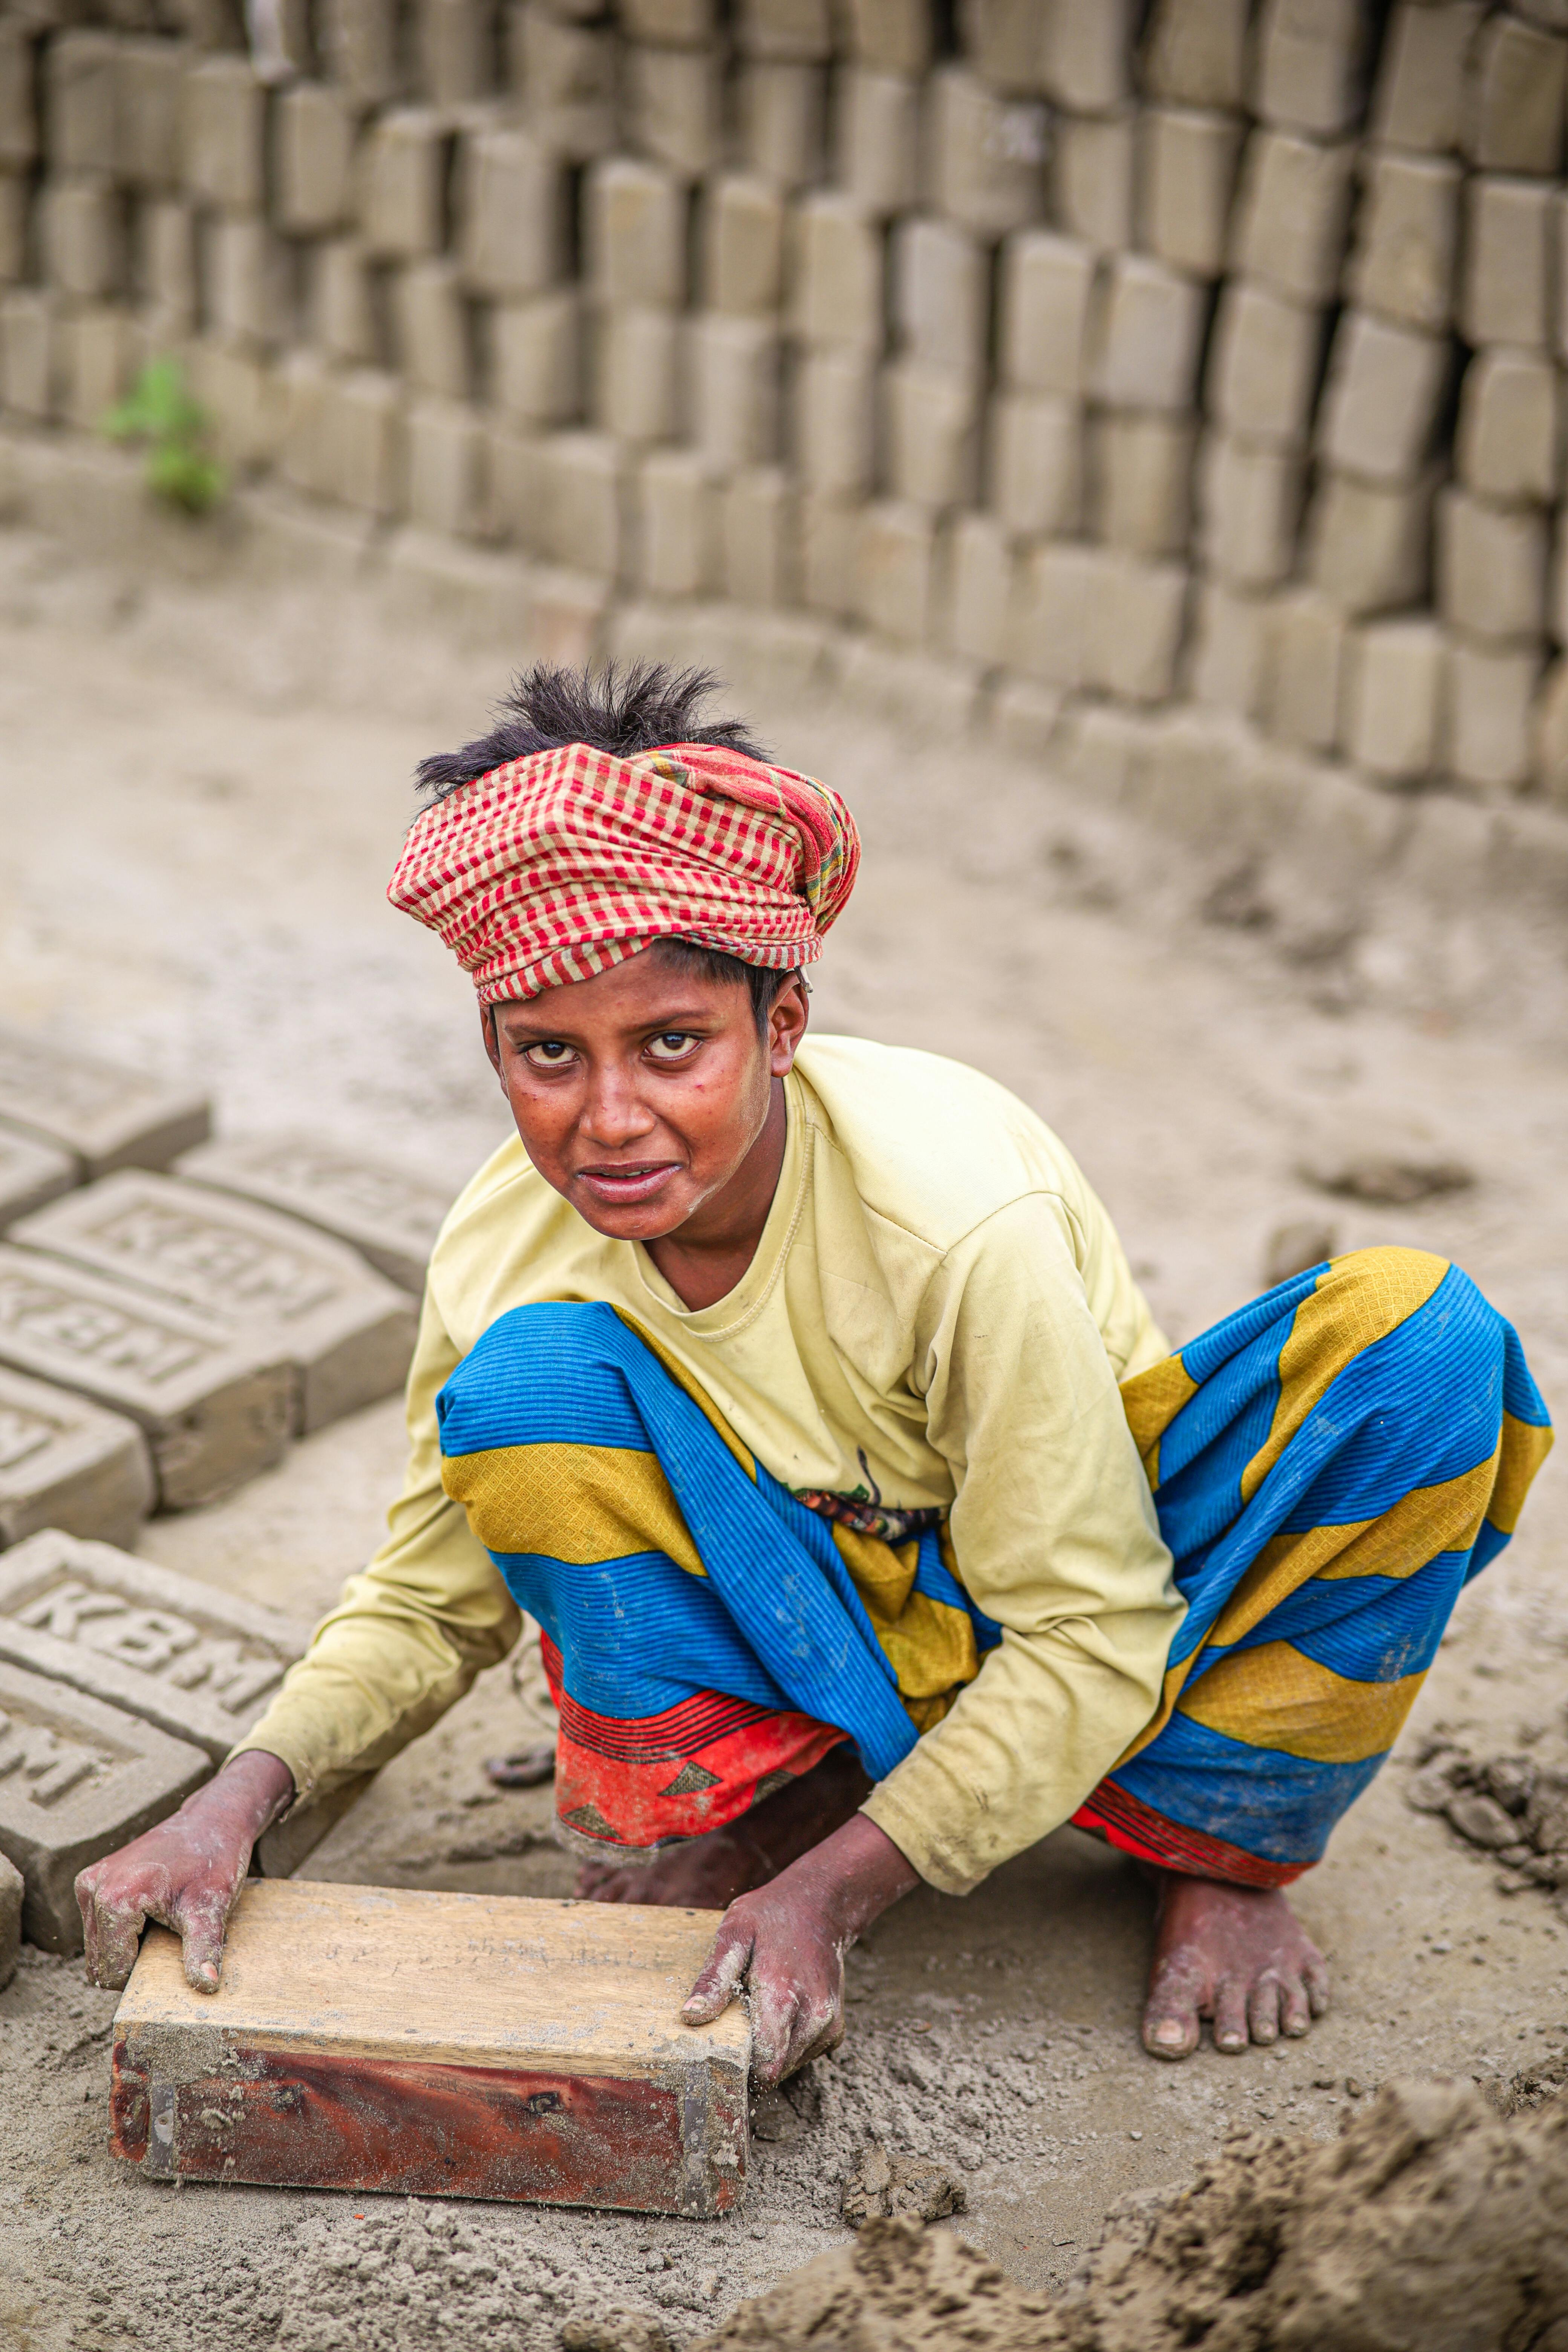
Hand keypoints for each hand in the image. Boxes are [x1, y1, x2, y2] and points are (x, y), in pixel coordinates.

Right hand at [75, 1750, 294, 1993]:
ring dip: (126, 1946)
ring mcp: (90, 1881)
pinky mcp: (92, 1878)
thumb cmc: (213, 1862)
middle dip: (132, 1961)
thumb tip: (207, 1987)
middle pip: (100, 1961)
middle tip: (167, 1936)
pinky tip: (151, 1912)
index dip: (141, 1973)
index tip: (170, 1949)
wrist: (213, 1821)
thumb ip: (203, 1950)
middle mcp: (93, 1889)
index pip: (110, 1971)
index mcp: (115, 1900)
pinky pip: (99, 1926)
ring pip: (98, 1946)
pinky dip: (122, 1930)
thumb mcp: (211, 1909)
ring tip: (160, 1922)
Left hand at [680, 1813, 917, 2083]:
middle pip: (776, 2071)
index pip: (766, 2066)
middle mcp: (814, 2017)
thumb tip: (690, 2018)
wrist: (819, 1905)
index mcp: (783, 1997)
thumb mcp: (733, 1935)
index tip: (720, 2060)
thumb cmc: (769, 1918)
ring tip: (758, 2012)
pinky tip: (778, 2015)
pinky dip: (787, 2045)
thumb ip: (714, 1978)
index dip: (740, 2073)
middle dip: (751, 2061)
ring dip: (770, 2051)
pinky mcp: (835, 2028)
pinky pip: (805, 2054)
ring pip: (790, 2065)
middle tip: (736, 2027)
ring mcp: (829, 2024)